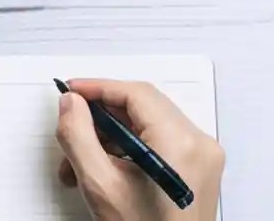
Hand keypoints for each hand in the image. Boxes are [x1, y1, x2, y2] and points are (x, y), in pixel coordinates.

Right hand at [55, 79, 223, 220]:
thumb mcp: (100, 184)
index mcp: (181, 143)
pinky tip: (103, 169)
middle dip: (100, 118)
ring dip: (109, 137)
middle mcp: (199, 145)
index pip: (135, 94)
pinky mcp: (197, 171)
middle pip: (142, 107)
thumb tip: (72, 105)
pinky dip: (127, 150)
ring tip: (80, 162)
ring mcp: (202, 158)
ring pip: (147, 126)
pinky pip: (158, 143)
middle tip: (72, 124)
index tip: (72, 92)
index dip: (98, 88)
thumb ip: (79, 136)